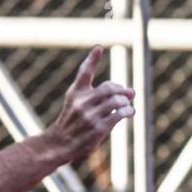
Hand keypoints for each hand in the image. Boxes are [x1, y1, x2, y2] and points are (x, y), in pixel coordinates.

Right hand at [46, 46, 134, 162]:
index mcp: (75, 92)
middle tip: (128, 93)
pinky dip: (128, 111)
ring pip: (117, 100)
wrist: (59, 143)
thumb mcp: (78, 103)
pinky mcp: (98, 128)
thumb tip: (132, 90)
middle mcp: (81, 102)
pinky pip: (119, 114)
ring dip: (126, 102)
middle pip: (110, 87)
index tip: (99, 48)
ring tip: (127, 105)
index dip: (92, 59)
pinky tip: (129, 112)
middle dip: (122, 89)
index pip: (84, 72)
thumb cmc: (73, 121)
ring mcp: (89, 115)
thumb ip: (102, 95)